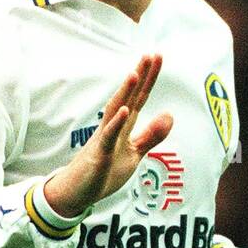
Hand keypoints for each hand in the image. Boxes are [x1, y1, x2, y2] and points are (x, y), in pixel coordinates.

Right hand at [44, 55, 170, 217]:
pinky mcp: (99, 155)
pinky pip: (107, 137)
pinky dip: (116, 123)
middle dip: (140, 77)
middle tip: (151, 55)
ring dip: (125, 93)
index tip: (157, 57)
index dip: (149, 79)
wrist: (77, 192)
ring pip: (115, 111)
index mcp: (124, 127)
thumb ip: (151, 135)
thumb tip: (170, 114)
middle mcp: (113, 127)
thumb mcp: (134, 154)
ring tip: (135, 73)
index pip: (139, 98)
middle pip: (128, 98)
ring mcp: (104, 139)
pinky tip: (124, 110)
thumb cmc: (104, 172)